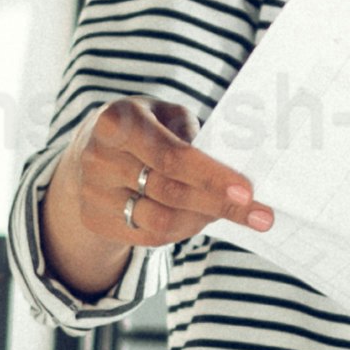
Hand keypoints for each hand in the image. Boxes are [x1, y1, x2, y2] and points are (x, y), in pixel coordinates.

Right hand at [39, 92, 271, 296]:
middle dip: (221, 205)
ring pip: (162, 220)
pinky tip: (203, 217)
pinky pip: (150, 236)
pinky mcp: (96, 220)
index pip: (171, 156)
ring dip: (205, 218)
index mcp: (116, 122)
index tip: (248, 190)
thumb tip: (232, 164)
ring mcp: (93, 193)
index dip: (211, 176)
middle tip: (262, 215)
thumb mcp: (163, 114)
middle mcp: (99, 158)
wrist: (86, 153)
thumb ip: (193, 134)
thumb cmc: (142, 129)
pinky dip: (184, 229)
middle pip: (170, 191)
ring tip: (233, 212)